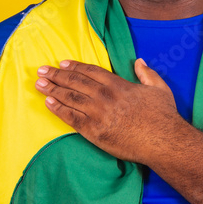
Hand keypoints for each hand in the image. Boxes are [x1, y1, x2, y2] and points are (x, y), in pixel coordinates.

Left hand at [34, 58, 182, 163]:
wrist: (162, 141)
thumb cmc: (163, 116)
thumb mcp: (159, 89)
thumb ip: (147, 73)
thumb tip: (138, 61)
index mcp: (118, 85)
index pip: (90, 71)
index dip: (74, 66)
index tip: (62, 63)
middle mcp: (105, 96)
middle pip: (75, 82)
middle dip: (56, 75)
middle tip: (42, 70)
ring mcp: (98, 114)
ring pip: (69, 98)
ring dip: (52, 89)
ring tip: (39, 84)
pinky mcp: (94, 131)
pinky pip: (71, 118)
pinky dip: (58, 109)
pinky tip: (48, 103)